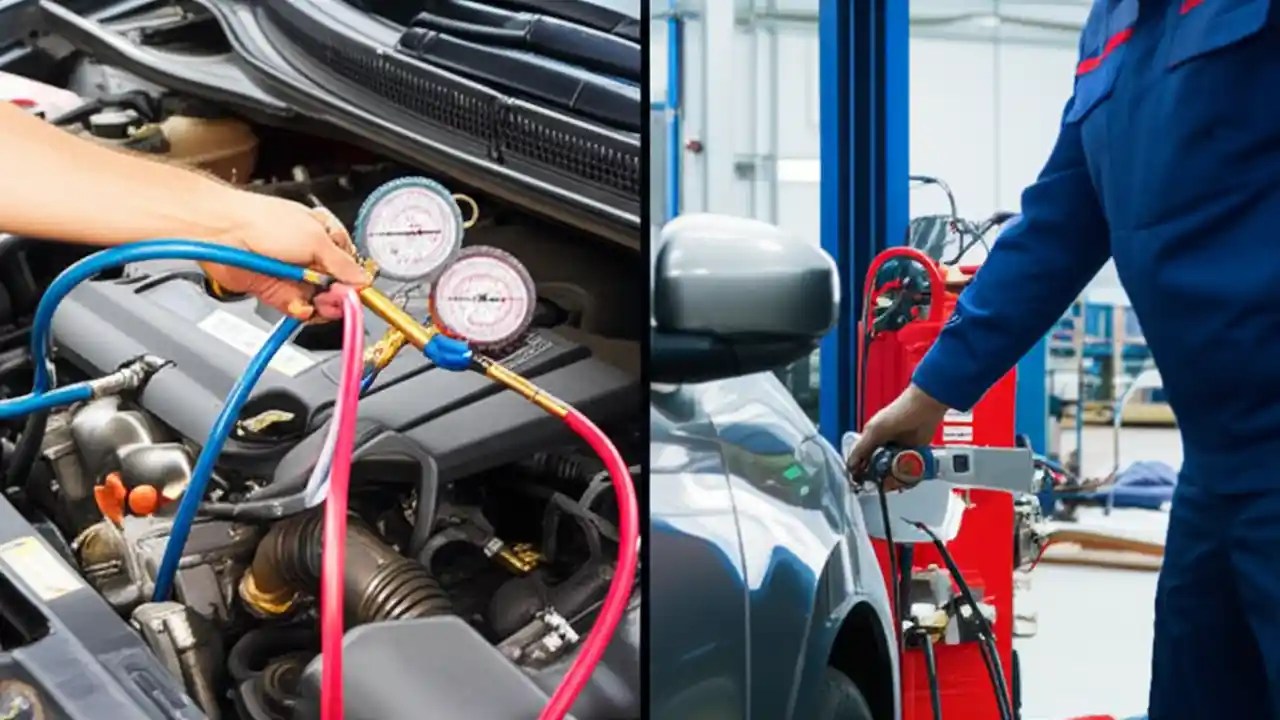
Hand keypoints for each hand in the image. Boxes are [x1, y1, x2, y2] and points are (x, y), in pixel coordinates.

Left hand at [202, 192, 370, 320]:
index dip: (353, 283)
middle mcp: (311, 256)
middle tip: (333, 297)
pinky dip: (300, 310)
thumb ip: (343, 264)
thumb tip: (363, 281)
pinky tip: (301, 305)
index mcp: (325, 237)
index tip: (354, 294)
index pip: (350, 267)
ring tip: (316, 302)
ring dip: (319, 306)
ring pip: (318, 301)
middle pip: (336, 287)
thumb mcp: (316, 239)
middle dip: (337, 296)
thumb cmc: (263, 222)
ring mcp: (294, 275)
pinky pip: (297, 308)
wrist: (223, 232)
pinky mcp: (277, 291)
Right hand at [846, 384, 948, 488]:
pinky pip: (909, 469)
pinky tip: (907, 480)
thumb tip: (850, 465)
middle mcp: (884, 446)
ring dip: (894, 478)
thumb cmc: (898, 414)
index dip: (859, 471)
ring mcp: (899, 451)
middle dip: (878, 478)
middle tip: (880, 485)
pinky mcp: (915, 454)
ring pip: (893, 471)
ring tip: (895, 483)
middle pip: (878, 468)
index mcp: (871, 439)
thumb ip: (862, 448)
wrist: (924, 408)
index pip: (861, 459)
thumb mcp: (875, 431)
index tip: (860, 484)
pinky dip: (908, 476)